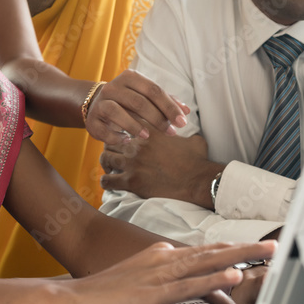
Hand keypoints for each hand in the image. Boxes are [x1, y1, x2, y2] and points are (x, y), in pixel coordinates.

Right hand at [58, 240, 276, 303]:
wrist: (68, 300)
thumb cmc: (96, 295)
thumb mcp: (134, 281)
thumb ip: (156, 279)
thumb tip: (172, 284)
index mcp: (159, 255)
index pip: (203, 252)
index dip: (231, 250)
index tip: (252, 250)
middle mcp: (163, 258)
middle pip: (213, 251)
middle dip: (245, 248)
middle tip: (273, 245)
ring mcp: (160, 274)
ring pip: (209, 263)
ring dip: (241, 257)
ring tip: (267, 253)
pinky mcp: (153, 293)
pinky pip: (190, 286)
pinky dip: (215, 281)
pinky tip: (234, 277)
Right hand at [84, 69, 189, 144]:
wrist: (97, 103)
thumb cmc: (129, 100)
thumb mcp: (146, 96)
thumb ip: (166, 102)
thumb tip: (186, 111)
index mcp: (130, 77)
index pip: (153, 90)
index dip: (169, 107)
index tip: (182, 122)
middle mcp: (113, 87)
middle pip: (138, 102)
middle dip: (157, 118)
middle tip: (171, 132)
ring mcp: (100, 103)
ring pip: (117, 112)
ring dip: (135, 126)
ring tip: (148, 136)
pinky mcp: (91, 120)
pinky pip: (103, 130)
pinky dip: (116, 137)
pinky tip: (127, 140)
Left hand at [100, 129, 223, 208]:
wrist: (198, 181)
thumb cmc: (197, 160)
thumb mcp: (191, 138)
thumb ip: (184, 130)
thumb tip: (188, 125)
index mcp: (150, 131)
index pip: (125, 120)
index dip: (122, 126)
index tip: (122, 132)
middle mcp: (137, 144)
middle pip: (111, 138)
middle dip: (111, 144)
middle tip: (115, 151)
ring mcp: (132, 163)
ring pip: (106, 157)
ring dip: (107, 162)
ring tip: (111, 167)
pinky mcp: (131, 181)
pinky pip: (108, 181)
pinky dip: (107, 181)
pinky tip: (111, 182)